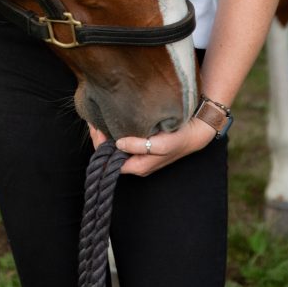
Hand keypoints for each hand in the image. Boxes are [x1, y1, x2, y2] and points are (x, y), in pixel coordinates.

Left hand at [90, 119, 216, 176]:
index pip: (110, 161)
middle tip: (93, 121)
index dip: (100, 145)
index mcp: (138, 167)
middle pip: (110, 154)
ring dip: (106, 134)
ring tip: (98, 119)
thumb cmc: (179, 140)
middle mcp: (135, 162)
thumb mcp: (161, 144)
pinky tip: (110, 121)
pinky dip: (114, 131)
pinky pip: (122, 140)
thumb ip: (139, 146)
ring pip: (115, 146)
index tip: (95, 128)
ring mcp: (138, 154)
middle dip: (99, 139)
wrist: (195, 132)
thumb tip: (118, 143)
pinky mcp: (141, 144)